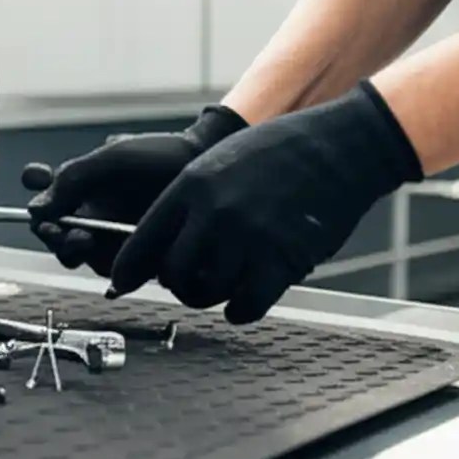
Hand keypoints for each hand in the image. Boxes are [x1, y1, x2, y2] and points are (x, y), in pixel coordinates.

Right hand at [23, 105, 247, 275]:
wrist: (207, 162)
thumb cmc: (159, 153)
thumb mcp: (111, 158)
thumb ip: (71, 180)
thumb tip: (35, 208)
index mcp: (79, 192)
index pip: (44, 213)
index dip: (39, 216)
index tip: (44, 216)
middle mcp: (93, 217)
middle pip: (59, 241)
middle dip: (59, 240)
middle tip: (74, 234)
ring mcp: (115, 239)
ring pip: (84, 259)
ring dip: (81, 254)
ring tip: (91, 241)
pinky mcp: (141, 258)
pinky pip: (119, 274)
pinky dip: (114, 274)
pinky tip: (116, 268)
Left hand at [109, 82, 422, 323]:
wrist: (338, 147)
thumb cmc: (277, 154)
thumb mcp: (218, 162)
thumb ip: (190, 200)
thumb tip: (163, 242)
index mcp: (190, 186)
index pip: (143, 239)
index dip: (128, 268)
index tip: (121, 282)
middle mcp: (214, 213)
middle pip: (172, 274)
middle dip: (177, 285)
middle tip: (190, 283)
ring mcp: (248, 236)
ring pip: (207, 292)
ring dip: (211, 297)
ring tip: (222, 286)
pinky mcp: (283, 259)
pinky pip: (247, 305)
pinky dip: (240, 311)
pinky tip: (242, 303)